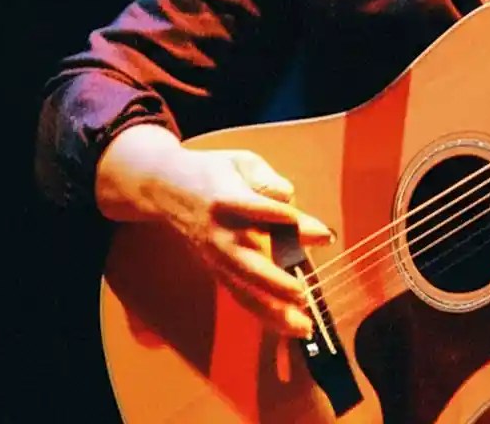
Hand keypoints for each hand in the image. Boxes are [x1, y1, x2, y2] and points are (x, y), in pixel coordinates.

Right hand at [97, 126, 333, 338]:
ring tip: (302, 326)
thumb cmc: (214, 171)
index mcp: (226, 198)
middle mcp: (220, 232)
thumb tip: (290, 199)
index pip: (259, 211)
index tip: (323, 234)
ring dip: (273, 310)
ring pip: (244, 288)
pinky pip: (241, 295)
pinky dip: (264, 314)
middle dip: (275, 281)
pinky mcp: (217, 269)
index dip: (288, 221)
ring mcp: (217, 255)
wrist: (166, 187)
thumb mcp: (242, 161)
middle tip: (304, 293)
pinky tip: (289, 327)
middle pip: (247, 261)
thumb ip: (269, 180)